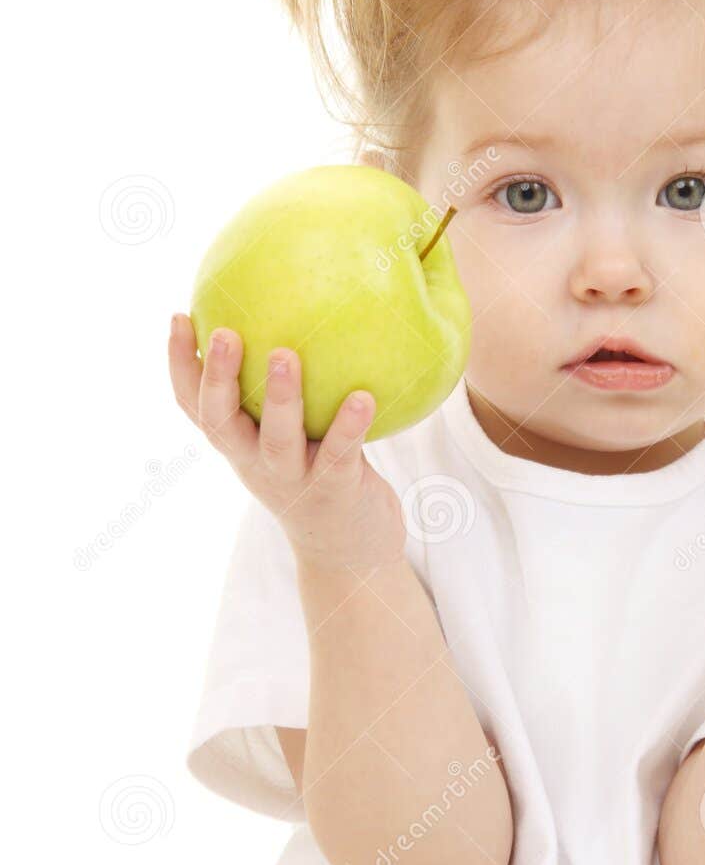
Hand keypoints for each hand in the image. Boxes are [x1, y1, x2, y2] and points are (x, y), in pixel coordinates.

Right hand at [168, 315, 405, 573]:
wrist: (349, 553)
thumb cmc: (320, 473)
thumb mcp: (293, 434)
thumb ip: (287, 389)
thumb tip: (301, 311)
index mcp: (239, 445)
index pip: (195, 406)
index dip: (180, 366)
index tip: (177, 317)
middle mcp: (256, 463)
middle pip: (222, 422)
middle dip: (217, 377)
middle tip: (222, 332)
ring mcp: (293, 482)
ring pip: (277, 439)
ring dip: (280, 397)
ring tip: (285, 354)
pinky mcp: (335, 493)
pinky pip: (340, 455)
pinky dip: (349, 427)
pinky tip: (366, 396)